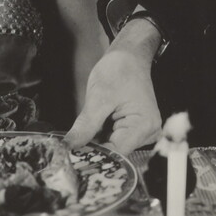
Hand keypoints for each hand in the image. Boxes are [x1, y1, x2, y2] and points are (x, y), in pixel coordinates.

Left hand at [65, 25, 161, 155]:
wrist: (129, 56)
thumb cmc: (120, 70)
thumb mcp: (98, 97)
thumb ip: (85, 127)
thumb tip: (68, 148)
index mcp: (143, 125)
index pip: (115, 154)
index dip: (92, 157)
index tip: (70, 158)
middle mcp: (147, 133)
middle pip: (115, 154)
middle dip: (92, 151)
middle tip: (69, 148)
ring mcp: (141, 133)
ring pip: (112, 149)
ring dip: (95, 144)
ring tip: (83, 133)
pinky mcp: (134, 131)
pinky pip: (113, 142)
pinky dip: (100, 138)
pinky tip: (92, 129)